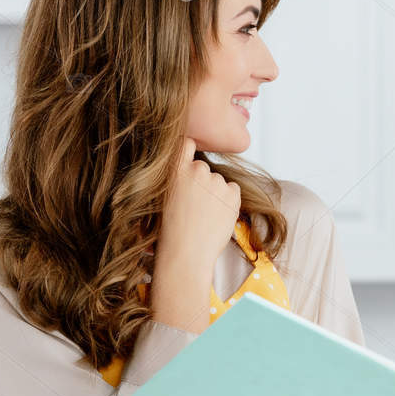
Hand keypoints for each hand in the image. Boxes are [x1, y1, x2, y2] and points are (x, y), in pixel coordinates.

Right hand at [155, 135, 241, 274]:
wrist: (186, 253)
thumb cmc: (169, 231)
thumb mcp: (161, 197)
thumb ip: (174, 178)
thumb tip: (184, 170)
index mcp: (175, 169)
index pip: (186, 142)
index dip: (189, 150)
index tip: (189, 159)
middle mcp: (197, 170)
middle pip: (203, 167)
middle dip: (201, 181)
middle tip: (195, 204)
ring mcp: (216, 180)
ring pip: (219, 181)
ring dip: (215, 193)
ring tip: (205, 215)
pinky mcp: (232, 193)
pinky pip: (233, 190)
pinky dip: (229, 200)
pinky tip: (216, 215)